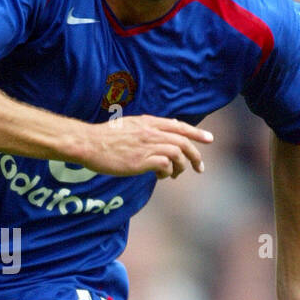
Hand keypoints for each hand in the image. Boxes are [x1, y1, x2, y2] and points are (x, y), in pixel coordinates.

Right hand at [87, 114, 213, 178]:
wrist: (89, 144)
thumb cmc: (105, 138)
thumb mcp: (129, 126)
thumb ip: (146, 128)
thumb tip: (161, 134)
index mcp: (149, 122)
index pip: (179, 126)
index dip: (196, 133)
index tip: (209, 139)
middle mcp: (151, 132)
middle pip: (183, 142)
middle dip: (196, 156)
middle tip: (200, 167)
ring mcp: (147, 146)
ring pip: (178, 154)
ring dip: (181, 167)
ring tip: (175, 175)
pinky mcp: (142, 160)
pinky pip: (165, 165)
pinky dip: (167, 172)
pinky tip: (160, 176)